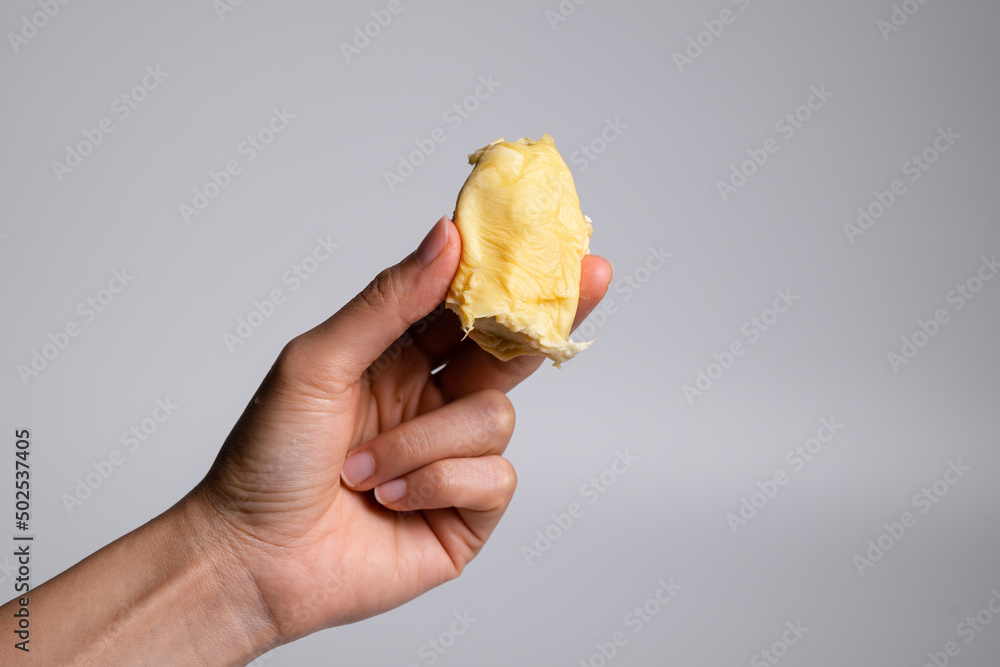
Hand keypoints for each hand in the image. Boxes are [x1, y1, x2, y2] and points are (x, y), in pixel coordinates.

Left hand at [190, 216, 612, 643]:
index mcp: (398, 359)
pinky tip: (390, 501)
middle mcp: (433, 403)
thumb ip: (388, 302)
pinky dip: (436, 484)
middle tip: (590, 275)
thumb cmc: (267, 458)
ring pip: (495, 418)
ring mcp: (453, 458)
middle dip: (547, 316)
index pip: (466, 306)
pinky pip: (494, 478)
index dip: (506, 274)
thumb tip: (445, 239)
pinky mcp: (467, 514)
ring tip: (364, 469)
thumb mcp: (317, 362)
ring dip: (424, 442)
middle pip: (512, 351)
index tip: (546, 238)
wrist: (253, 559)